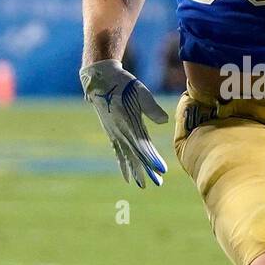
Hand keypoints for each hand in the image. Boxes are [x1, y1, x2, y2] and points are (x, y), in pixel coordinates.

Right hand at [80, 60, 167, 187]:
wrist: (100, 80)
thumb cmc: (123, 83)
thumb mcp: (139, 91)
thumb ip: (151, 107)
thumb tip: (164, 121)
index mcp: (128, 123)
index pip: (143, 146)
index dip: (152, 159)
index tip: (162, 170)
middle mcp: (121, 132)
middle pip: (136, 155)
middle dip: (147, 170)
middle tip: (158, 183)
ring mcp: (115, 134)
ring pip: (126, 157)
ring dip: (135, 171)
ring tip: (143, 185)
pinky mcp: (111, 133)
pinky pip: (118, 153)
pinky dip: (123, 165)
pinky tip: (127, 176)